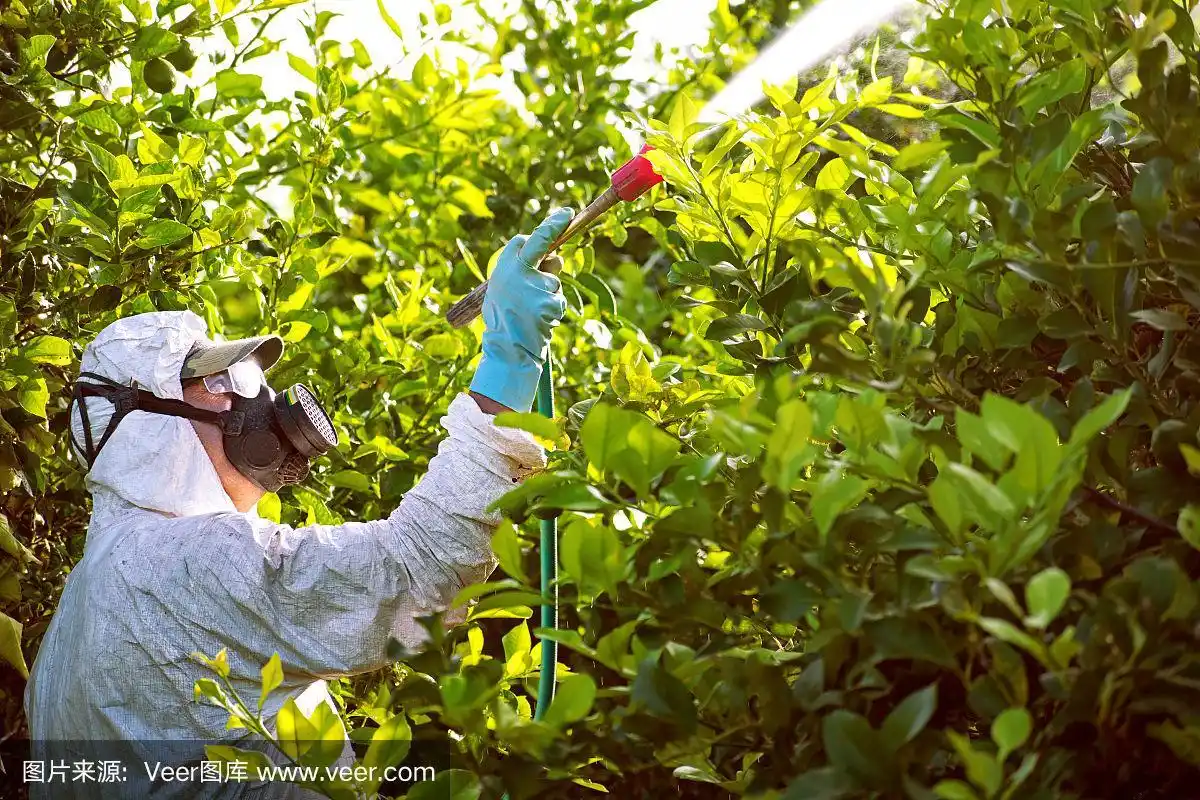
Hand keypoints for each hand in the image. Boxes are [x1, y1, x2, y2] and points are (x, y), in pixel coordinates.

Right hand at [469, 208, 571, 412]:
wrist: (506, 348)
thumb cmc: (504, 319)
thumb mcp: (504, 290)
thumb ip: (523, 273)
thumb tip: (554, 259)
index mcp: (504, 267)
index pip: (525, 241)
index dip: (547, 230)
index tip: (565, 215)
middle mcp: (519, 271)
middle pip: (543, 245)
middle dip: (555, 225)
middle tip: (568, 213)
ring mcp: (535, 286)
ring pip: (554, 282)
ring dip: (549, 295)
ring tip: (532, 313)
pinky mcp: (549, 301)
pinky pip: (558, 300)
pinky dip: (553, 310)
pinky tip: (539, 320)